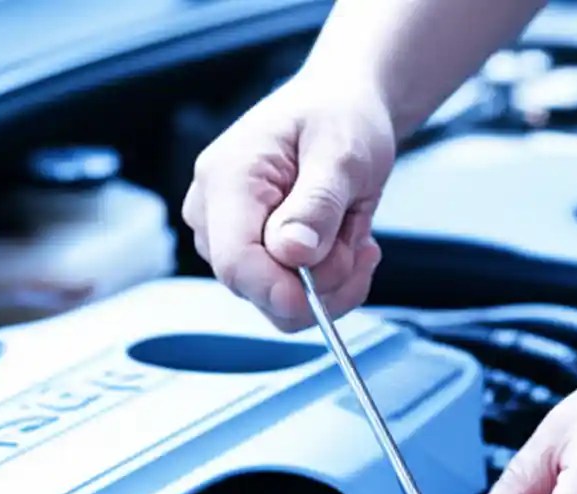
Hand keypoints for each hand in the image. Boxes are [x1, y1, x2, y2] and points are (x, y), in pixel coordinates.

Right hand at [181, 76, 395, 330]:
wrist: (342, 109)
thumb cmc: (339, 117)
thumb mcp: (343, 152)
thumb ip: (318, 203)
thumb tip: (292, 253)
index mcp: (227, 179)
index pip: (235, 261)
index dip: (280, 289)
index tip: (329, 290)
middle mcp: (214, 214)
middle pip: (257, 288)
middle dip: (321, 280)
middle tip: (362, 242)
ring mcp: (229, 239)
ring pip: (279, 302)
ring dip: (332, 279)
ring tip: (354, 230)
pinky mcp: (252, 256)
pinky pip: (291, 297)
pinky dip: (331, 281)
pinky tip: (348, 244)